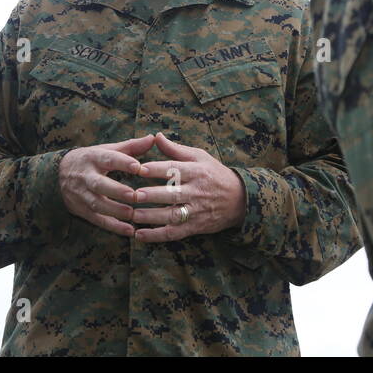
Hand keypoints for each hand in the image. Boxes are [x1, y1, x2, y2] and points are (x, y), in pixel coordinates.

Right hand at [58, 135, 153, 236]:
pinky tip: (129, 230)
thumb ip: (130, 146)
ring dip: (115, 210)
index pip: (108, 158)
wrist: (56, 174)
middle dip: (117, 190)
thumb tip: (153, 138)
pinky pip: (97, 219)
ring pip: (97, 204)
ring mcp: (82, 194)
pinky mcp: (81, 209)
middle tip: (135, 195)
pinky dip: (113, 226)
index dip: (122, 162)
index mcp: (93, 158)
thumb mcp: (105, 150)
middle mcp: (85, 176)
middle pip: (99, 184)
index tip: (138, 167)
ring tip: (132, 214)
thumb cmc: (90, 160)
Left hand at [130, 133, 245, 242]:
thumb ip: (176, 149)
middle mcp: (196, 191)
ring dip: (151, 217)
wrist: (240, 199)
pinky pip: (174, 233)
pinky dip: (156, 235)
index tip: (138, 168)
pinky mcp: (195, 227)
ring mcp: (196, 211)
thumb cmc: (215, 174)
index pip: (174, 169)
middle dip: (152, 195)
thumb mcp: (200, 157)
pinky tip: (139, 235)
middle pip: (172, 194)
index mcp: (196, 171)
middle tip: (133, 194)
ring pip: (171, 215)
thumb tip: (156, 136)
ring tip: (132, 215)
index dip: (156, 169)